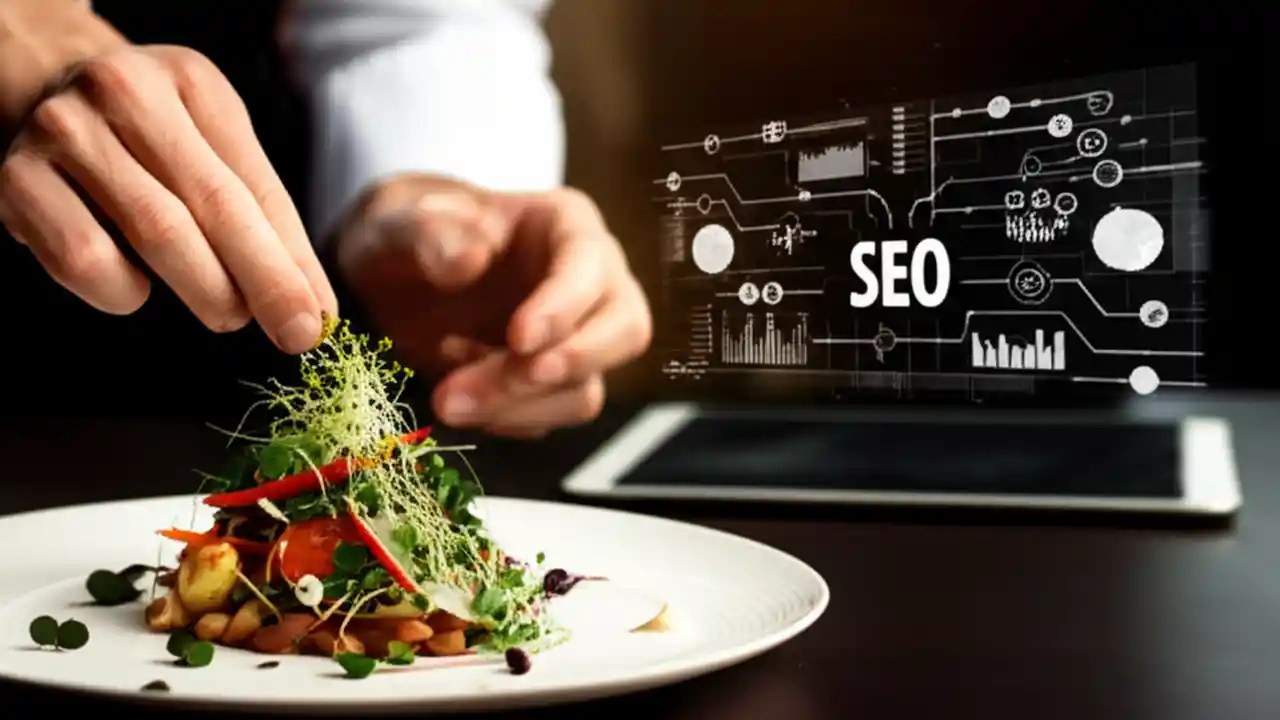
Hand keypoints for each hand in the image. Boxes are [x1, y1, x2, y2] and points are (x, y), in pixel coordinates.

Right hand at [0, 44, 336, 352]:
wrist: (42, 90)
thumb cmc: (147, 135)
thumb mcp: (212, 146)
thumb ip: (261, 215)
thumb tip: (312, 305)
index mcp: (191, 82)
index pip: (257, 186)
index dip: (294, 258)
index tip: (320, 314)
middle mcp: (125, 93)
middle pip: (214, 206)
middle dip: (265, 281)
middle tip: (294, 332)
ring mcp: (65, 132)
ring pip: (156, 233)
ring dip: (206, 289)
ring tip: (226, 312)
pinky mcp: (17, 179)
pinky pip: (84, 258)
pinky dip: (122, 290)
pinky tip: (136, 285)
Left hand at [335, 174, 651, 436]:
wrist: (391, 280)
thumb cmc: (407, 236)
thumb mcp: (399, 220)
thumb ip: (427, 232)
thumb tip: (470, 259)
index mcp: (567, 226)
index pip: (592, 266)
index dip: (565, 307)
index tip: (519, 339)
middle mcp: (591, 284)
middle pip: (624, 332)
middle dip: (564, 366)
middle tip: (503, 379)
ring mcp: (578, 341)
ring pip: (587, 389)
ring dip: (520, 406)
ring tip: (447, 397)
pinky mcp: (554, 387)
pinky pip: (548, 418)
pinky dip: (502, 418)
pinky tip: (456, 391)